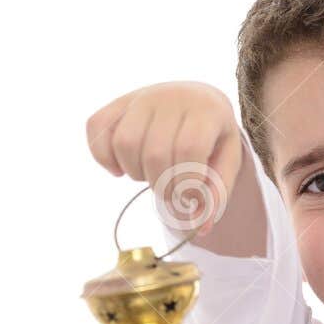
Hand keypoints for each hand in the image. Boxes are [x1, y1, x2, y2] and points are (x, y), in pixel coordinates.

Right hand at [85, 80, 242, 237]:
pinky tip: (121, 167)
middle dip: (161, 186)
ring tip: (150, 174)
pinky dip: (104, 157)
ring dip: (135, 173)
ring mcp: (141, 96)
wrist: (197, 100)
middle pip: (155, 153)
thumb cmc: (212, 139)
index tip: (189, 197)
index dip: (186, 184)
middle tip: (170, 188)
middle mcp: (171, 96)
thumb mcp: (226, 163)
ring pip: (124, 143)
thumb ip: (217, 194)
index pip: (189, 149)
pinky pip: (97, 128)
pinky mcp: (118, 102)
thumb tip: (201, 228)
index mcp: (206, 110)